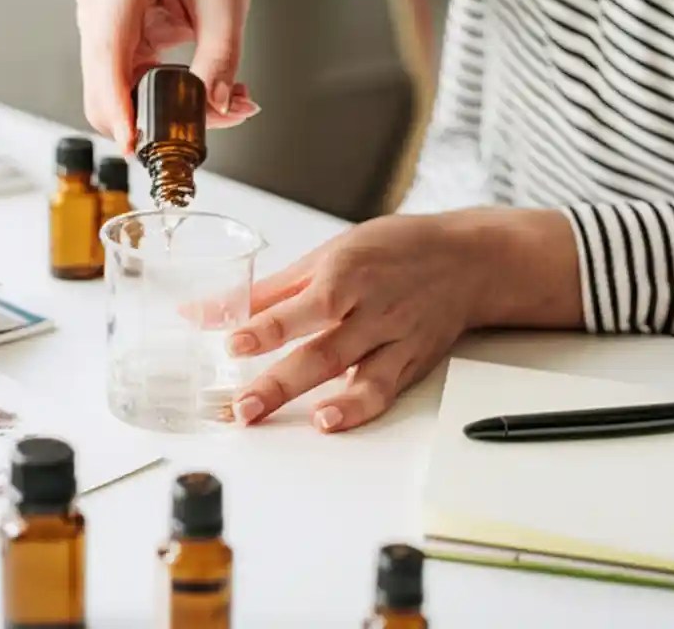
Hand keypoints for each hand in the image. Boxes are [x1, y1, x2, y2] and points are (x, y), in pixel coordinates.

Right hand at [75, 0, 260, 152]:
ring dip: (156, 113)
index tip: (133, 140)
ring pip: (111, 96)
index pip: (108, 57)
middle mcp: (97, 7)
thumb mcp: (227, 5)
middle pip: (102, 87)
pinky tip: (191, 92)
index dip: (117, 105)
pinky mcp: (105, 45)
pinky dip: (156, 102)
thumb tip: (214, 107)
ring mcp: (96, 27)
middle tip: (208, 121)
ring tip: (213, 104)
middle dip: (148, 117)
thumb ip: (221, 58)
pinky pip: (122, 89)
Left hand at [227, 208, 582, 431]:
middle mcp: (371, 310)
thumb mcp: (326, 256)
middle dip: (277, 382)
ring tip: (275, 419)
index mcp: (346, 275)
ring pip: (351, 376)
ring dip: (308, 401)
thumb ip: (268, 291)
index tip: (233, 343)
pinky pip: (382, 391)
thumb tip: (207, 311)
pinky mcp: (409, 363)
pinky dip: (356, 409)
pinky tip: (329, 421)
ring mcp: (393, 339)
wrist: (466, 261)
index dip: (266, 328)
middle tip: (240, 406)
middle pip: (320, 351)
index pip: (300, 307)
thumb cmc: (392, 251)